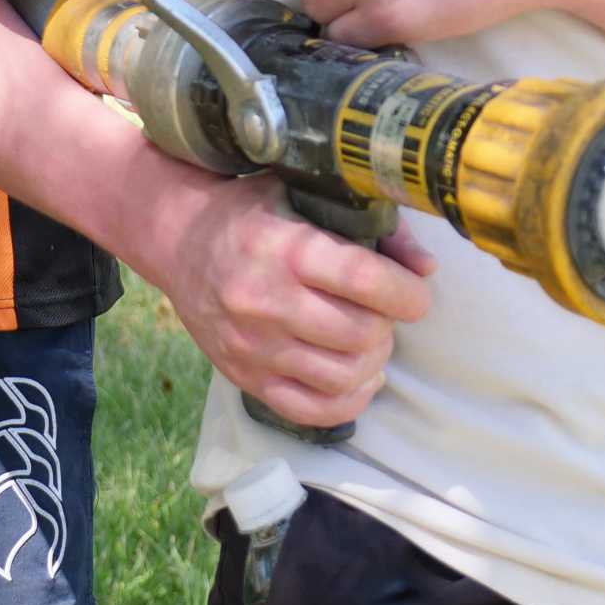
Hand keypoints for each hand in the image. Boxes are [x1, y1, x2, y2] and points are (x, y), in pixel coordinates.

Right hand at [143, 175, 435, 432]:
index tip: (415, 292)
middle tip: (387, 311)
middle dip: (389, 326)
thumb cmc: (251, 212)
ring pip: (342, 376)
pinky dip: (348, 399)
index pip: (365, 280)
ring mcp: (253, 347)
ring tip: (372, 338)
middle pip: (360, 334)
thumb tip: (426, 267)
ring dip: (373, 361)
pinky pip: (312, 410)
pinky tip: (357, 374)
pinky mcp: (244, 378)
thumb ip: (371, 226)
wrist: (177, 242)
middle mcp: (267, 302)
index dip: (406, 293)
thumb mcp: (305, 194)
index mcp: (286, 248)